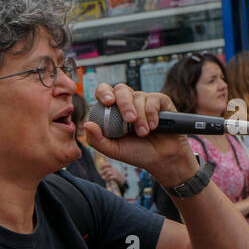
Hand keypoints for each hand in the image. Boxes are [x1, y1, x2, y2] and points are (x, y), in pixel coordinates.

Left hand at [84, 83, 199, 186]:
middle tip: (129, 120)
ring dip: (140, 116)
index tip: (108, 102)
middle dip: (124, 104)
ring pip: (138, 96)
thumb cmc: (136, 153)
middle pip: (121, 89)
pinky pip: (153, 99)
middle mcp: (128, 103)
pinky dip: (152, 113)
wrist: (161, 159)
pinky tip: (153, 126)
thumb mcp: (113, 150)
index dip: (104, 92)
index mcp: (113, 111)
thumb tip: (86, 124)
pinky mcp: (160, 102)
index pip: (104, 92)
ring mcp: (144, 101)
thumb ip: (97, 140)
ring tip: (143, 133)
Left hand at [97, 160, 123, 186]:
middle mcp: (114, 169)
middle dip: (103, 171)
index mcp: (113, 168)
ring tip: (104, 179)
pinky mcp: (116, 177)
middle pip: (107, 169)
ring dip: (105, 176)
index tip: (100, 167)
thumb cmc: (116, 176)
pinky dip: (108, 179)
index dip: (104, 165)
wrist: (122, 180)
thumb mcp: (113, 172)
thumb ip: (108, 172)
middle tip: (101, 174)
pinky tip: (107, 180)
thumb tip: (101, 173)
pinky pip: (111, 177)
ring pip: (108, 173)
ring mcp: (115, 173)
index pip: (108, 164)